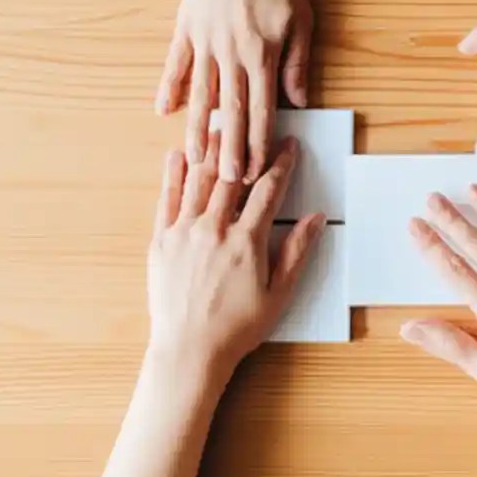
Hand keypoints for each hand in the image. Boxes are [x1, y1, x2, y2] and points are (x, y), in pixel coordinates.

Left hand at [147, 135, 323, 380]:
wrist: (189, 350)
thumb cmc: (237, 327)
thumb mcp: (278, 293)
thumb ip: (296, 252)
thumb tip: (316, 219)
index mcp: (246, 241)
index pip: (268, 190)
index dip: (281, 164)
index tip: (289, 146)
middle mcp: (214, 229)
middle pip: (233, 176)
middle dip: (246, 148)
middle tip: (253, 125)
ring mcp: (184, 232)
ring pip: (199, 180)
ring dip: (210, 151)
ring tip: (219, 127)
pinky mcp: (161, 241)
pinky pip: (167, 200)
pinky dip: (173, 175)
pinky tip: (178, 156)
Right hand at [156, 0, 312, 184]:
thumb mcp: (302, 20)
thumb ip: (297, 63)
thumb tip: (300, 100)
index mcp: (262, 57)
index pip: (262, 110)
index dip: (259, 143)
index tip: (256, 171)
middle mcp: (232, 56)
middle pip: (232, 111)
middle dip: (229, 149)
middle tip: (225, 182)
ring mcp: (206, 43)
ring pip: (201, 95)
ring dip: (198, 130)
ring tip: (193, 159)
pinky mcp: (187, 28)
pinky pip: (175, 63)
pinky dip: (167, 87)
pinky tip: (162, 110)